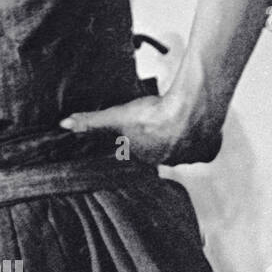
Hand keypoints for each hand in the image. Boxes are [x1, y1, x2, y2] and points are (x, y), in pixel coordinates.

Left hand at [59, 94, 222, 164]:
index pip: (140, 151)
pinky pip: (205, 149)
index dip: (140, 138)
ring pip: (183, 149)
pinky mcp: (208, 150)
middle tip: (158, 121)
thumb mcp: (115, 117)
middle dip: (159, 138)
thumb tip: (64, 125)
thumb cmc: (152, 115)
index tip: (142, 128)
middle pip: (162, 150)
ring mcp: (189, 158)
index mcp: (146, 157)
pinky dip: (202, 140)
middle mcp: (168, 162)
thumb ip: (90, 122)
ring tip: (176, 121)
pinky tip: (196, 127)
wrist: (190, 109)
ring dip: (180, 137)